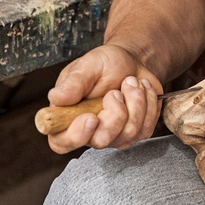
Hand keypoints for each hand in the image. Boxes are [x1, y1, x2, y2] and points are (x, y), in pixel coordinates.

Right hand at [45, 44, 163, 153]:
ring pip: (128, 134)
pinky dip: (149, 103)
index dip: (76, 136)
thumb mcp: (88, 66)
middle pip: (101, 140)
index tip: (91, 117)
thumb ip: (73, 83)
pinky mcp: (134, 133)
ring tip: (131, 82)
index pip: (62, 142)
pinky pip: (146, 128)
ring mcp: (113, 136)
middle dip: (116, 113)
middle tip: (115, 91)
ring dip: (135, 102)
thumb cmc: (105, 63)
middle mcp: (89, 132)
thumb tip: (56, 98)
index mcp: (67, 117)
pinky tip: (142, 89)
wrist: (132, 62)